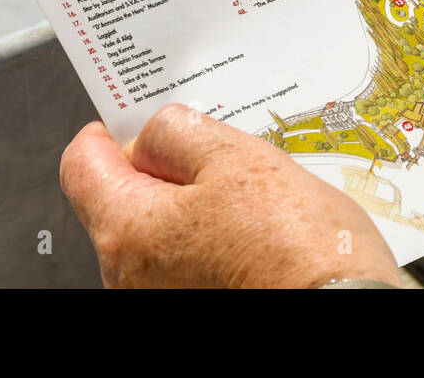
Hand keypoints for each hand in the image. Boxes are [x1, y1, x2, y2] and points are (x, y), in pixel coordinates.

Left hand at [60, 104, 399, 287]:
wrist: (341, 306)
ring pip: (162, 227)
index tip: (133, 116)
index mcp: (128, 229)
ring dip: (198, 202)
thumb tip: (158, 132)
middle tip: (220, 152)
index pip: (82, 164)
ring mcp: (161, 294)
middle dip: (168, 166)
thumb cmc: (296, 249)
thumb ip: (182, 132)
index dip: (109, 129)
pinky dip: (215, 234)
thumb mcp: (238, 158)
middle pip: (126, 197)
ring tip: (255, 196)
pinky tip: (260, 228)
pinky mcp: (195, 302)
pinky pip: (189, 256)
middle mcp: (130, 273)